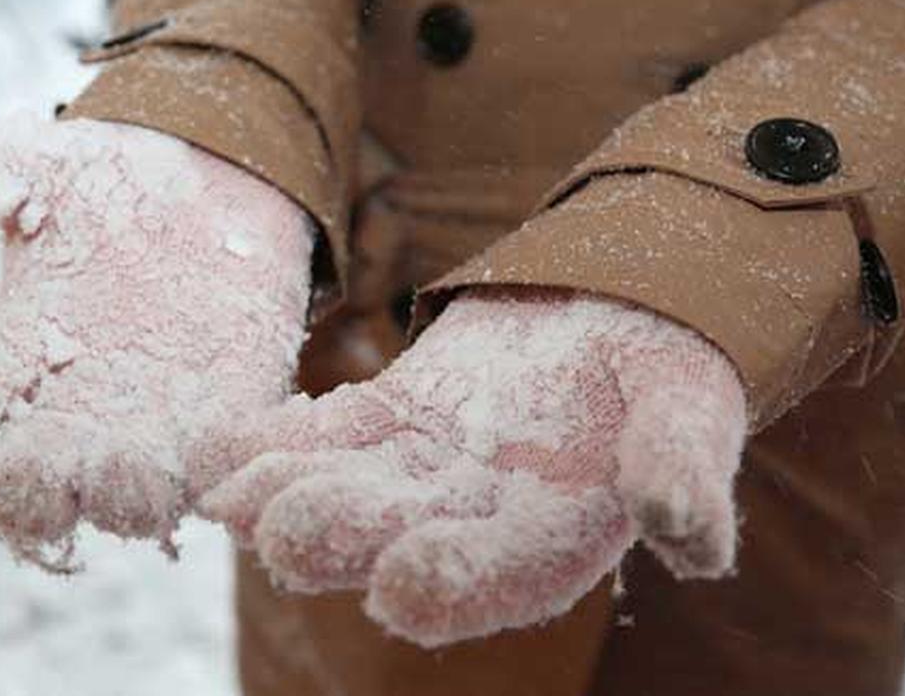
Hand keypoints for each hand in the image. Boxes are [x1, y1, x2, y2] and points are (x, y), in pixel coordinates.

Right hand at [0, 112, 312, 569]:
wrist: (213, 197)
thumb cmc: (100, 191)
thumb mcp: (27, 166)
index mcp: (2, 355)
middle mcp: (66, 415)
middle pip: (23, 490)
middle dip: (24, 492)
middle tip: (40, 471)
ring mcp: (147, 434)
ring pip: (126, 503)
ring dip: (126, 498)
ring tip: (136, 471)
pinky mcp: (225, 433)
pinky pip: (223, 479)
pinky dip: (226, 480)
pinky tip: (234, 454)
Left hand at [190, 291, 746, 645]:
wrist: (611, 316)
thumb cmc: (662, 371)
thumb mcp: (692, 406)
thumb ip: (683, 467)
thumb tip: (689, 535)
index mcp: (554, 535)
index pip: (503, 573)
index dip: (456, 581)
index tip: (402, 588)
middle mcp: (472, 520)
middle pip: (402, 535)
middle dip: (343, 537)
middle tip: (283, 534)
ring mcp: (417, 473)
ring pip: (346, 491)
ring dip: (286, 496)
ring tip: (229, 497)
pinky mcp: (380, 422)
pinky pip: (320, 436)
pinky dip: (269, 442)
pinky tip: (211, 448)